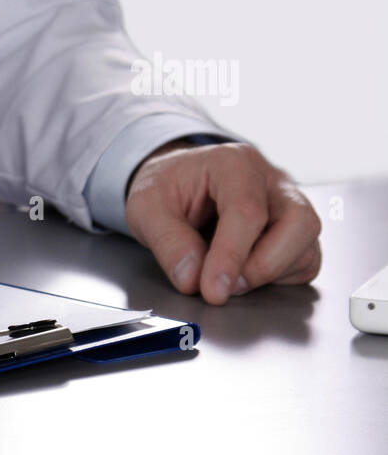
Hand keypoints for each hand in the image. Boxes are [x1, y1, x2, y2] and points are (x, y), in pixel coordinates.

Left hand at [125, 140, 321, 304]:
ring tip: (227, 281)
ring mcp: (289, 205)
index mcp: (233, 163)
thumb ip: (167, 241)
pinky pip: (305, 261)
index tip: (213, 290)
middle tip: (223, 287)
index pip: (247, 211)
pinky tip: (244, 277)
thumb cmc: (165, 187)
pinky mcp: (293, 231)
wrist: (175, 181)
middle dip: (263, 266)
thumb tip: (191, 279)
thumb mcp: (146, 207)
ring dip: (270, 275)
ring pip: (307, 245)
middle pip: (300, 223)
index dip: (232, 256)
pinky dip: (279, 278)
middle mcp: (272, 181)